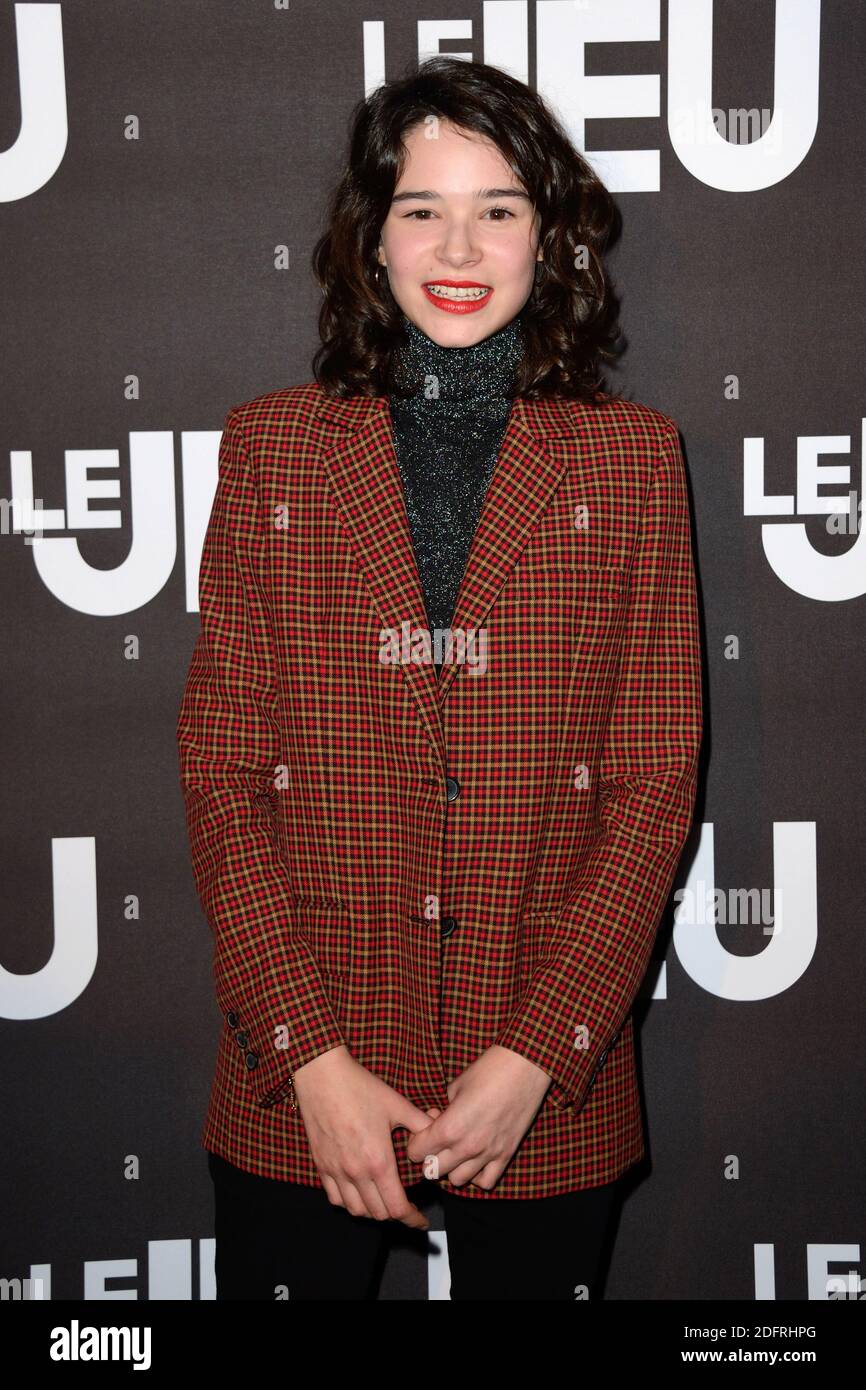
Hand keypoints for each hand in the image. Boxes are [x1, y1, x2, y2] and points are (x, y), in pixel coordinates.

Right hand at [292, 1046, 437, 1228]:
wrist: (322, 1076)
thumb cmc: (361, 1088)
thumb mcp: (397, 1104)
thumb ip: (421, 1124)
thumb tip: (439, 1135)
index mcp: (379, 1161)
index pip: (397, 1207)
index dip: (413, 1219)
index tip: (421, 1221)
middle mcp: (356, 1172)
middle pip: (379, 1213)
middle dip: (397, 1215)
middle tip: (407, 1207)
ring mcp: (336, 1171)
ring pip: (356, 1210)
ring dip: (373, 1212)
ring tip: (384, 1201)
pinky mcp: (321, 1165)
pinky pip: (335, 1198)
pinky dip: (349, 1203)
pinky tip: (358, 1192)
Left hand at [405, 1045, 551, 1189]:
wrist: (524, 1066)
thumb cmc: (488, 1070)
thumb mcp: (455, 1086)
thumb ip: (444, 1111)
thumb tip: (439, 1121)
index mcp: (449, 1127)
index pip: (416, 1153)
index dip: (415, 1142)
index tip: (422, 1132)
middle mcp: (466, 1146)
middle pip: (433, 1170)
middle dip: (429, 1157)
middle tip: (436, 1141)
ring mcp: (488, 1153)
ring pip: (457, 1180)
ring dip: (452, 1168)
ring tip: (456, 1150)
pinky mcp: (506, 1154)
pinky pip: (486, 1182)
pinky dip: (477, 1176)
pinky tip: (475, 1160)